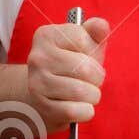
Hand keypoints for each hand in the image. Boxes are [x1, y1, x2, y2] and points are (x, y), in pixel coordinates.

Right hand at [25, 16, 109, 130]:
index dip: (93, 50)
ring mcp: (37, 83)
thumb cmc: (71, 63)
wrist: (46, 92)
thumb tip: (101, 26)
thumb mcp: (84, 42)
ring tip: (87, 93)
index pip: (83, 40)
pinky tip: (81, 107)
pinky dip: (85, 112)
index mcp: (47, 35)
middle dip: (97, 77)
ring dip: (93, 95)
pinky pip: (73, 111)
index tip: (86, 55)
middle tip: (91, 79)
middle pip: (85, 68)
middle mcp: (37, 57)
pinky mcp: (42, 106)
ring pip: (81, 92)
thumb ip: (95, 30)